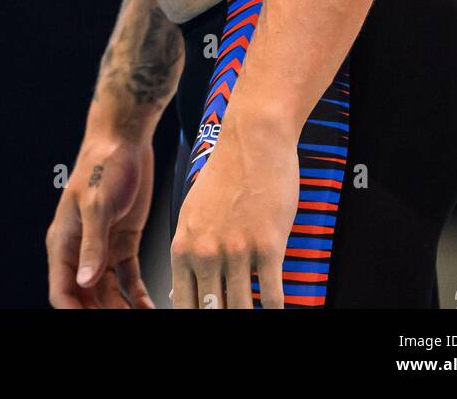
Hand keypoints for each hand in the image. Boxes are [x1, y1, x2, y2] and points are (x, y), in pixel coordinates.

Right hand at [46, 135, 156, 308]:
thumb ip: (92, 245)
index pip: (62, 291)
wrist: (125, 139)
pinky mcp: (123, 244)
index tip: (94, 324)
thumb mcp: (97, 205)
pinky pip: (129, 281)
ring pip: (109, 294)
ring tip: (143, 321)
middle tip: (126, 325)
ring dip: (122, 311)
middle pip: (86, 298)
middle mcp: (80, 250)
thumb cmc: (104, 164)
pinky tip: (151, 308)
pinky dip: (139, 298)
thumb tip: (84, 281)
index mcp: (63, 241)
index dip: (75, 312)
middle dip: (101, 314)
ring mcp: (102, 249)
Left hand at [170, 113, 299, 308]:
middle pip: (211, 311)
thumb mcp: (192, 214)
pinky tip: (276, 308)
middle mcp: (206, 253)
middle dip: (222, 317)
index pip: (183, 304)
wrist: (252, 139)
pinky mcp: (268, 245)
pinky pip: (272, 296)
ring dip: (250, 315)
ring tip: (255, 314)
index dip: (196, 317)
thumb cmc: (224, 175)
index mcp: (184, 247)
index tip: (208, 317)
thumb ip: (187, 254)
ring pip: (241, 309)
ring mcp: (237, 251)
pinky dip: (275, 309)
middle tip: (232, 314)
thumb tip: (180, 293)